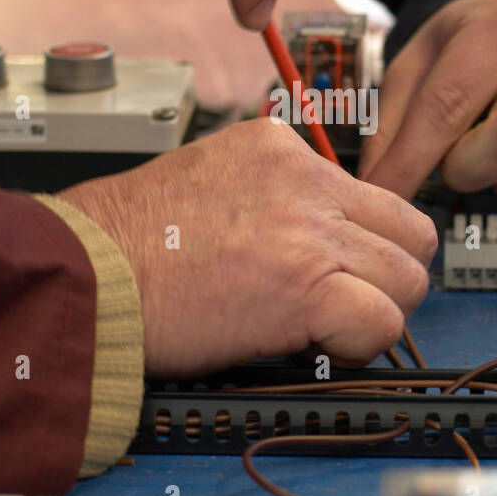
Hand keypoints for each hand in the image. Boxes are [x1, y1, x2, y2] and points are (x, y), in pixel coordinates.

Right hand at [59, 119, 436, 377]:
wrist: (85, 271)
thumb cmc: (125, 241)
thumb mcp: (206, 177)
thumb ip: (270, 193)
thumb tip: (314, 234)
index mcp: (280, 147)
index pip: (374, 196)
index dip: (367, 247)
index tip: (344, 273)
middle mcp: (305, 179)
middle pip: (411, 234)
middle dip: (389, 279)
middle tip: (349, 306)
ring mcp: (309, 231)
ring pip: (408, 279)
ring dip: (378, 314)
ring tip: (327, 329)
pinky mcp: (305, 285)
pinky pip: (382, 323)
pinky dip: (360, 346)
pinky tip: (319, 348)